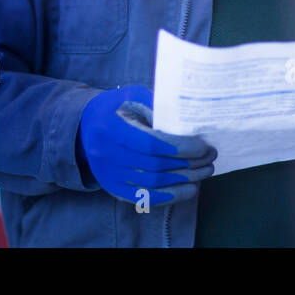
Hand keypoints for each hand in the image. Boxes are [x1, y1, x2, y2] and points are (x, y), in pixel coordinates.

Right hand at [78, 85, 215, 205]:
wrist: (83, 128)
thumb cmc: (114, 108)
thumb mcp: (132, 96)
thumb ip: (157, 105)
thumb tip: (188, 118)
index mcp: (113, 129)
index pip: (152, 144)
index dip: (181, 148)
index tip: (203, 146)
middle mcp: (108, 155)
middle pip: (156, 166)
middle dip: (189, 163)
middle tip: (211, 156)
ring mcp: (110, 175)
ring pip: (154, 183)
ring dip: (185, 179)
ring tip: (206, 170)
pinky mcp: (113, 188)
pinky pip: (145, 197)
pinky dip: (171, 196)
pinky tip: (190, 189)